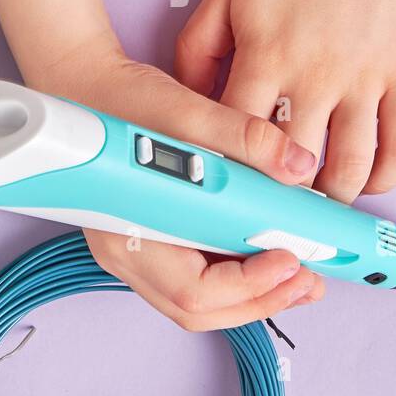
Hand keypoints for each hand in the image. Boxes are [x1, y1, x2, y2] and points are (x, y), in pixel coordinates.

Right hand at [23, 31, 326, 330]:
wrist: (86, 86)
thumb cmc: (123, 100)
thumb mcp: (188, 112)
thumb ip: (247, 139)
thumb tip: (299, 167)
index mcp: (129, 230)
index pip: (194, 290)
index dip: (249, 285)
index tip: (290, 260)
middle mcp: (126, 253)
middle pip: (197, 309)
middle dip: (259, 300)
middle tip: (308, 281)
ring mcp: (133, 253)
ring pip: (197, 301)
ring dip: (251, 294)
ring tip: (299, 276)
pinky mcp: (146, 242)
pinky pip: (192, 280)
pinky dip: (233, 277)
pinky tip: (266, 258)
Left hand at [175, 0, 395, 201]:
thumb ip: (197, 49)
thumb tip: (187, 106)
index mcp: (265, 54)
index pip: (236, 138)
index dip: (228, 173)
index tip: (220, 193)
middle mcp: (316, 73)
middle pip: (293, 168)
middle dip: (277, 199)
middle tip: (267, 213)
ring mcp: (366, 77)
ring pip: (349, 168)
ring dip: (329, 198)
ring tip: (313, 203)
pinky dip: (384, 176)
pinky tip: (363, 181)